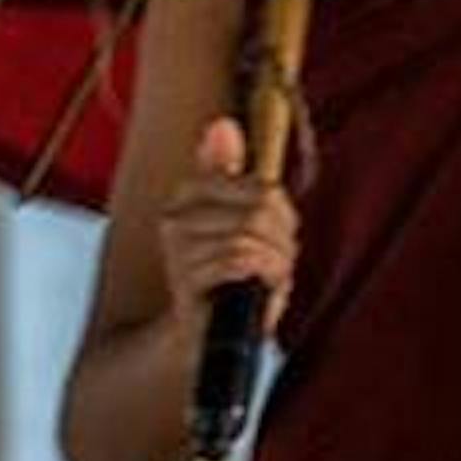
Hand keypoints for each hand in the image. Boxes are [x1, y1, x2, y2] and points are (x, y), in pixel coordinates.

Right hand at [156, 110, 301, 320]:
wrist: (201, 336)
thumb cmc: (228, 277)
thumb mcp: (239, 222)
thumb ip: (232, 174)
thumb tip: (223, 124)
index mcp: (190, 192)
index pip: (261, 187)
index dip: (284, 215)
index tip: (283, 237)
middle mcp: (175, 215)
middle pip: (258, 210)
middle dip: (282, 242)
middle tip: (281, 264)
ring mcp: (176, 247)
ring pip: (250, 236)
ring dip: (274, 263)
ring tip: (272, 278)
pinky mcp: (183, 277)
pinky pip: (237, 259)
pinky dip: (261, 275)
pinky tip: (261, 287)